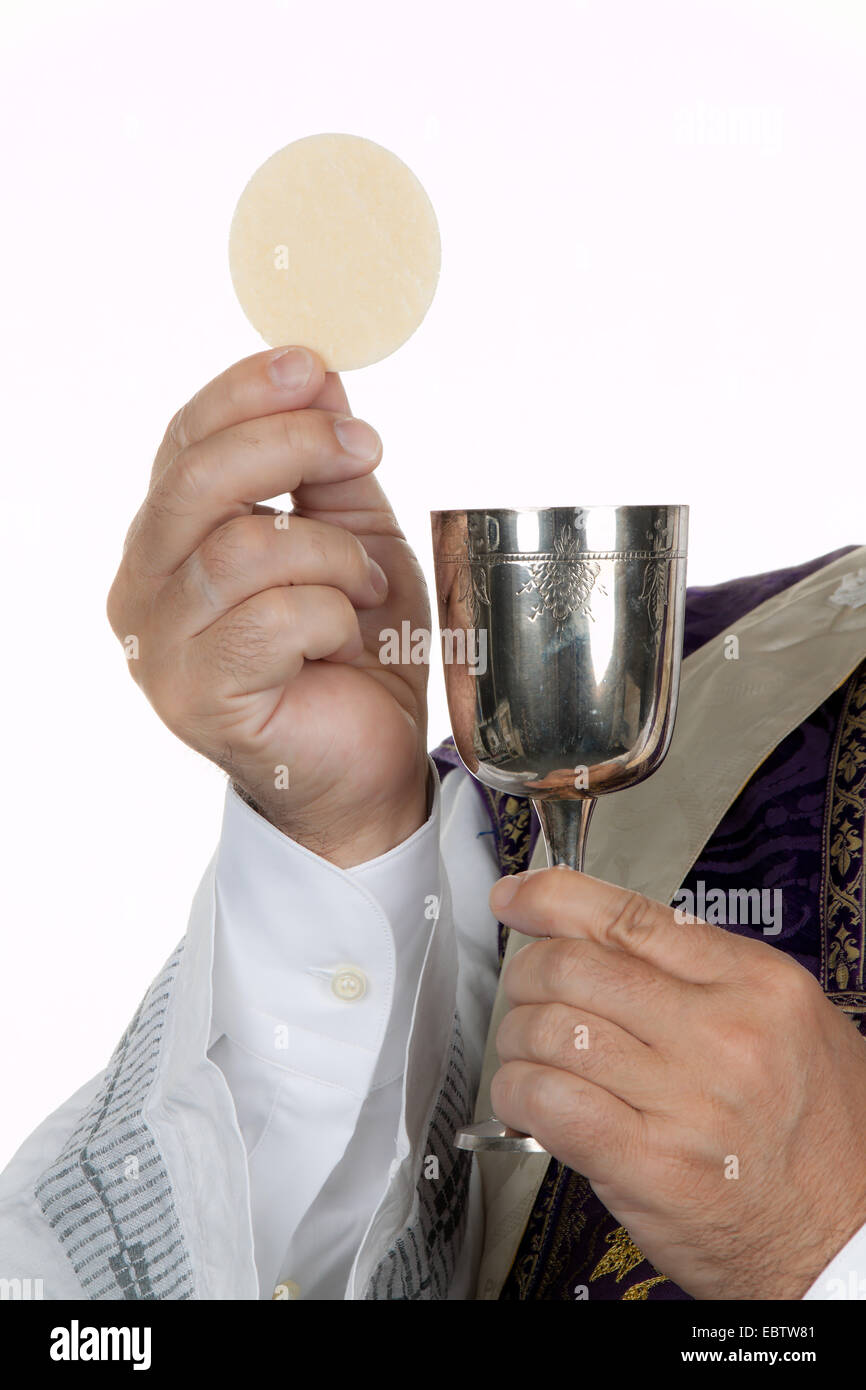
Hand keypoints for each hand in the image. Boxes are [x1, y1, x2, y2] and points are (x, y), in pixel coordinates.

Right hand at [107, 346, 429, 866]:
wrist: (370, 762)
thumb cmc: (354, 651)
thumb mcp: (352, 537)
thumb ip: (326, 468)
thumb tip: (318, 376)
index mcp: (171, 542)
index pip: (183, 445)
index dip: (245, 395)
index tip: (312, 365)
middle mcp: (145, 590)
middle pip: (198, 481)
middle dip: (291, 445)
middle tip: (362, 446)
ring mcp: (161, 648)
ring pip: (243, 550)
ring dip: (329, 555)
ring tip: (361, 586)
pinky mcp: (197, 698)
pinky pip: (270, 618)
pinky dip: (329, 616)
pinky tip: (342, 640)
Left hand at [488, 865, 865, 1298]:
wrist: (846, 1239)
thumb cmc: (819, 1135)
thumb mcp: (787, 1022)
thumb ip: (700, 974)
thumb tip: (600, 935)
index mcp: (757, 985)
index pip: (627, 917)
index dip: (551, 898)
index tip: (517, 899)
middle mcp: (722, 1035)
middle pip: (573, 966)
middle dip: (526, 973)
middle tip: (524, 993)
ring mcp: (684, 1101)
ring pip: (550, 1030)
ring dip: (516, 1039)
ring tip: (528, 1053)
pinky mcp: (648, 1166)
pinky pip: (548, 1101)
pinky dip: (518, 1092)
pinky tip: (527, 1098)